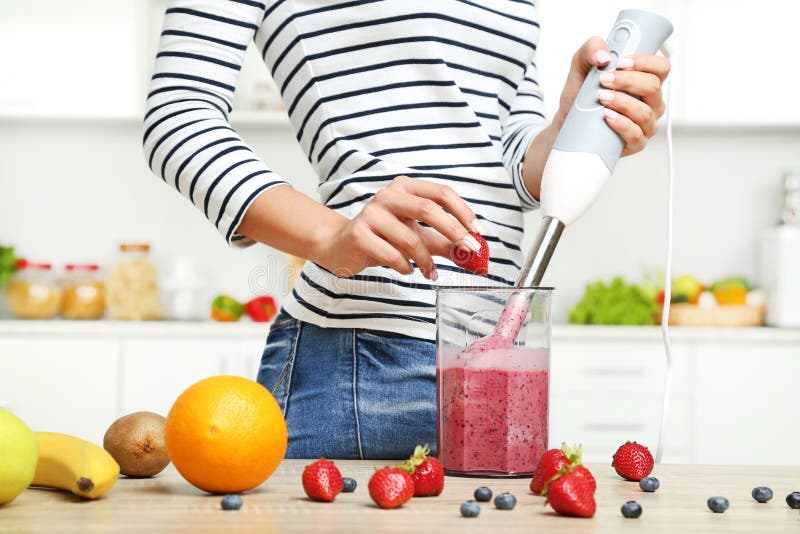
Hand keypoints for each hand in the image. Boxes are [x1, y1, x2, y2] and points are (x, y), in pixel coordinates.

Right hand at [319, 176, 482, 279]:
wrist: (341, 246)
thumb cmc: (382, 238)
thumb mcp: (417, 236)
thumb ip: (444, 242)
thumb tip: (473, 254)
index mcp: (405, 187)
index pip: (441, 193)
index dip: (463, 212)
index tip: (477, 233)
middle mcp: (387, 195)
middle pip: (428, 208)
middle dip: (452, 231)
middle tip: (468, 250)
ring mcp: (371, 213)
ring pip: (410, 238)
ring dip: (426, 260)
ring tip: (430, 272)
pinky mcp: (358, 233)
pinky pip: (392, 255)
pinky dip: (405, 267)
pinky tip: (407, 270)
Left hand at [556, 36, 670, 156]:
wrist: (567, 125)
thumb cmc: (580, 98)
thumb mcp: (580, 68)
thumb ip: (590, 50)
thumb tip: (603, 55)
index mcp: (644, 82)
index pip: (661, 67)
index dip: (645, 62)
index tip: (621, 62)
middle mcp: (650, 102)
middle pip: (653, 87)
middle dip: (627, 81)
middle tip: (605, 79)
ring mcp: (645, 124)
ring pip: (645, 112)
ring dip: (622, 102)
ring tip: (601, 98)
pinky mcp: (635, 143)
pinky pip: (636, 134)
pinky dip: (621, 124)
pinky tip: (607, 117)